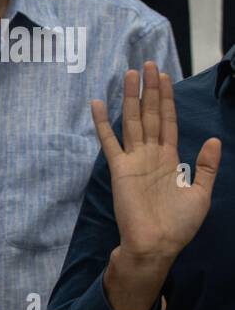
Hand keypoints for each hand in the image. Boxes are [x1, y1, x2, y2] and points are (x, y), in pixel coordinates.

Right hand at [93, 62, 219, 268]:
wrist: (156, 245)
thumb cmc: (179, 225)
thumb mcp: (202, 194)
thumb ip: (205, 166)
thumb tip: (212, 139)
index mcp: (170, 158)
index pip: (167, 121)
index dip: (166, 99)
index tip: (165, 76)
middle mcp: (150, 154)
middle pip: (149, 114)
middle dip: (150, 90)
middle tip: (147, 64)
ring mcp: (134, 159)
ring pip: (132, 121)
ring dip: (131, 97)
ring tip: (130, 74)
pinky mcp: (119, 168)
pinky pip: (109, 142)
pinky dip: (102, 123)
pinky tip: (97, 104)